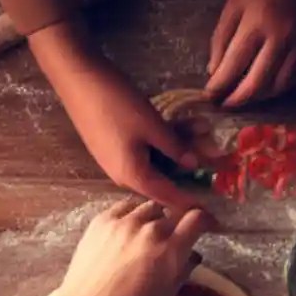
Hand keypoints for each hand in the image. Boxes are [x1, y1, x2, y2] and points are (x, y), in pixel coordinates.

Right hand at [30, 21, 201, 208]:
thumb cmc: (117, 105)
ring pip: (156, 159)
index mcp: (133, 176)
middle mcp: (124, 174)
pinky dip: (163, 139)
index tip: (210, 213)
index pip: (167, 197)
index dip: (189, 202)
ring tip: (202, 125)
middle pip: (164, 176)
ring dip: (179, 144)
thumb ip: (175, 148)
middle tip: (216, 149)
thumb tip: (193, 165)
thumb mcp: (153, 126)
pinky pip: (145, 149)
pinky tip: (182, 122)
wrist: (79, 82)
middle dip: (190, 162)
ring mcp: (118, 160)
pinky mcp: (114, 146)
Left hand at [49, 199, 211, 295]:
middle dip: (176, 223)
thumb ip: (184, 268)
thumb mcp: (166, 294)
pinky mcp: (102, 220)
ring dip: (154, 217)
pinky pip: (125, 206)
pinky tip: (128, 228)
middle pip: (173, 212)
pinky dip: (132, 214)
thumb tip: (193, 252)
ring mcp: (124, 222)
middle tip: (169, 237)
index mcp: (170, 250)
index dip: (203, 220)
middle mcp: (150, 231)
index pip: (197, 218)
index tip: (203, 226)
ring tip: (146, 233)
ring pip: (150, 206)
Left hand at [207, 0, 295, 106]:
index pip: (231, 68)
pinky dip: (280, 89)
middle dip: (237, 100)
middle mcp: (280, 39)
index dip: (218, 87)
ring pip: (278, 87)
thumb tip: (214, 73)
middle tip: (225, 104)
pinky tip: (267, 88)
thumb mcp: (232, 9)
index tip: (209, 96)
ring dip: (258, 98)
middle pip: (256, 85)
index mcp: (255, 27)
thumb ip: (220, 41)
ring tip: (244, 97)